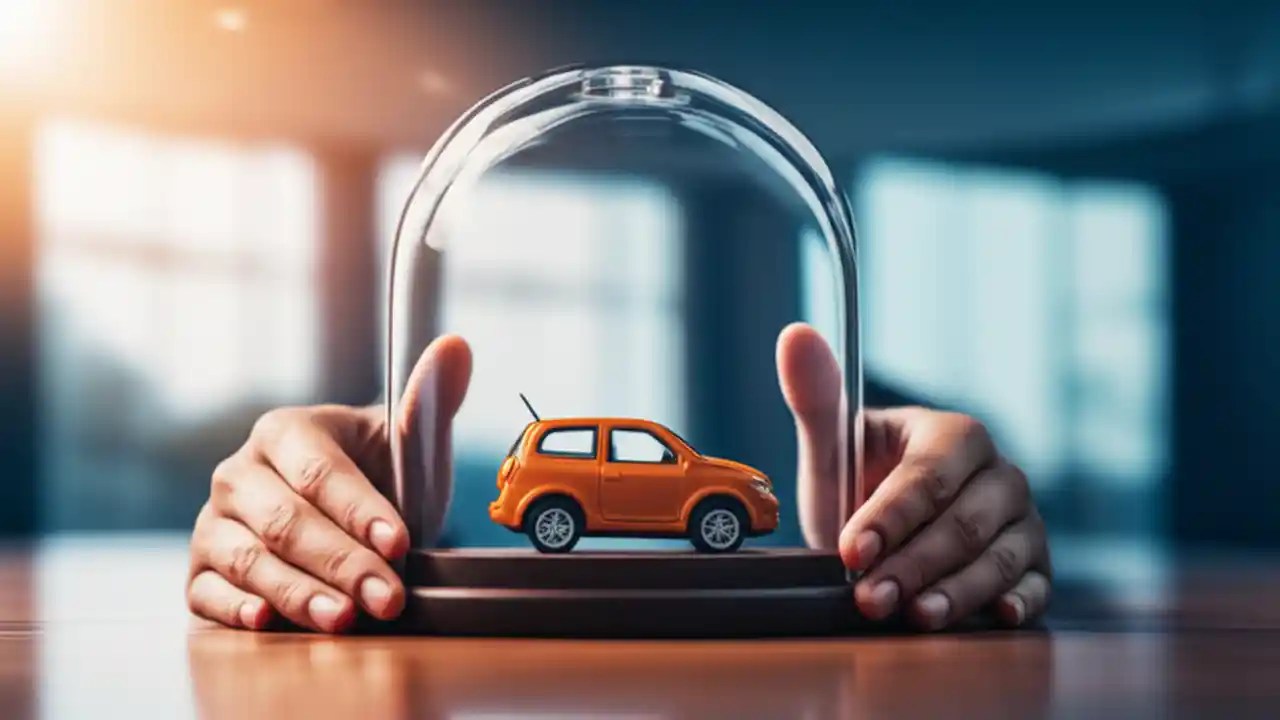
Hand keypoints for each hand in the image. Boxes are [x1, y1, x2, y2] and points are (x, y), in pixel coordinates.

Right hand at [187, 335, 472, 631]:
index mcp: (285, 432)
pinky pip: (207, 591)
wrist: (352, 526)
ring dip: (298, 593)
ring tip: (344, 618)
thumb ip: (430, 401)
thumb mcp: (411, 446)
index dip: (360, 510)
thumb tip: (456, 346)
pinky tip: (265, 622)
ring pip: (249, 559)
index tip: (401, 542)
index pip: (320, 472)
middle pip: (286, 521)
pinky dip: (234, 608)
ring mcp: (214, 523)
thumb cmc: (382, 481)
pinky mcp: (202, 571)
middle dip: (342, 564)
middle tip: (388, 599)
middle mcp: (239, 474)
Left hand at [778, 323, 1050, 629]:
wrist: (881, 537)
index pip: (928, 475)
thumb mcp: (830, 449)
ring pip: (999, 558)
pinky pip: (1036, 585)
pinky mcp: (1034, 566)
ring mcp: (1021, 522)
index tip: (850, 549)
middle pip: (965, 523)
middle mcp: (998, 475)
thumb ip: (816, 397)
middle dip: (913, 563)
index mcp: (955, 435)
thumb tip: (795, 335)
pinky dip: (1018, 602)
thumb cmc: (858, 485)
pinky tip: (994, 616)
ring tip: (914, 616)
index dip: (889, 515)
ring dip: (955, 592)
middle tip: (870, 597)